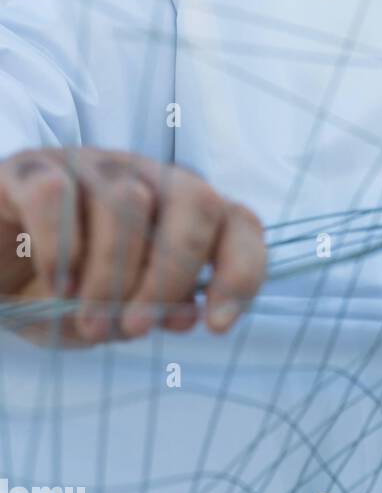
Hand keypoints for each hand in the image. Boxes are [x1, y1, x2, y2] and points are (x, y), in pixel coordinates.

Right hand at [0, 147, 266, 347]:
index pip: (238, 222)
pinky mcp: (31, 168)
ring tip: (88, 323)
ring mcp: (90, 164)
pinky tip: (53, 286)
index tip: (215, 324)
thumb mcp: (109, 312)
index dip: (241, 270)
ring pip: (128, 202)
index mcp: (177, 209)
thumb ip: (149, 310)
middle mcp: (144, 176)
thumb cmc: (56, 288)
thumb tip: (187, 315)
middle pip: (196, 202)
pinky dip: (59, 248)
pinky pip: (55, 195)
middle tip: (133, 328)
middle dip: (171, 274)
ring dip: (111, 275)